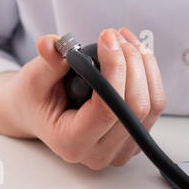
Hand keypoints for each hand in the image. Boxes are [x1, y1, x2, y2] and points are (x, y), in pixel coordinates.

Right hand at [3, 26, 165, 168]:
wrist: (38, 112)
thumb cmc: (35, 98)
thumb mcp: (34, 78)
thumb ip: (47, 62)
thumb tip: (51, 44)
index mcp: (71, 142)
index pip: (106, 109)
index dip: (114, 69)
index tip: (107, 38)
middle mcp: (99, 153)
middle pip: (135, 107)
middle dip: (131, 62)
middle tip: (115, 35)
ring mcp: (120, 149)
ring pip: (151, 105)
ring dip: (144, 65)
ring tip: (126, 40)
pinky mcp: (135, 137)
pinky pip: (155, 105)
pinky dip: (149, 74)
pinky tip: (135, 53)